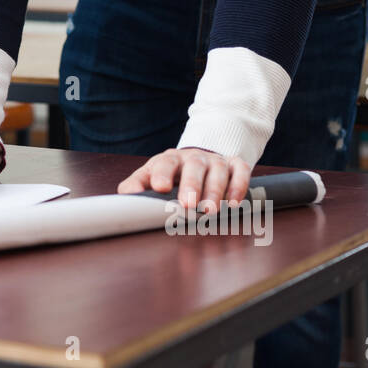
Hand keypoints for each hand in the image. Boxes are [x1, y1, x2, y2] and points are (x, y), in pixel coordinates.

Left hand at [117, 147, 252, 211]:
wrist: (198, 159)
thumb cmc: (171, 174)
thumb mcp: (151, 176)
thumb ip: (136, 185)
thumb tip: (126, 197)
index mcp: (169, 159)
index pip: (164, 162)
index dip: (162, 174)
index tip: (159, 187)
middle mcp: (194, 157)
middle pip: (194, 166)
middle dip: (192, 185)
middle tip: (189, 204)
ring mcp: (215, 160)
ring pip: (218, 170)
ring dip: (215, 190)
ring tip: (211, 210)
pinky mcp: (234, 165)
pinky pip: (241, 171)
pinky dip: (238, 185)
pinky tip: (233, 202)